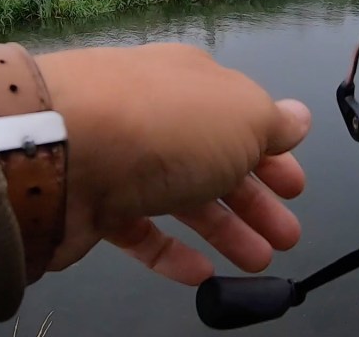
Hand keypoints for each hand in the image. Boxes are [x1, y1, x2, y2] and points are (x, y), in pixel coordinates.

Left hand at [33, 43, 311, 284]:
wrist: (60, 150)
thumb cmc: (167, 125)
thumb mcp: (243, 116)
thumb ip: (273, 123)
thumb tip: (298, 119)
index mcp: (194, 83)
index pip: (242, 118)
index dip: (273, 154)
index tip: (296, 189)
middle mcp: (158, 115)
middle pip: (216, 161)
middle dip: (256, 200)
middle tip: (286, 238)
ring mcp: (123, 159)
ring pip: (183, 197)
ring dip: (223, 229)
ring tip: (257, 262)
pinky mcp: (95, 203)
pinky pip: (140, 230)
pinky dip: (172, 252)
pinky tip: (201, 275)